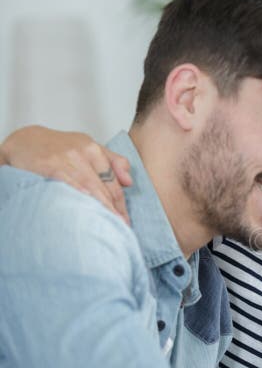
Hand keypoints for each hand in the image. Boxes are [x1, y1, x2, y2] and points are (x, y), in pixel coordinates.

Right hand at [1, 126, 131, 223]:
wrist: (25, 140)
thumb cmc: (59, 148)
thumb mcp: (88, 147)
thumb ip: (112, 162)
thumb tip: (129, 182)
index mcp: (95, 150)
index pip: (112, 181)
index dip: (121, 203)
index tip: (125, 220)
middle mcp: (84, 152)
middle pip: (103, 187)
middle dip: (113, 210)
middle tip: (121, 227)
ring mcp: (66, 158)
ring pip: (89, 187)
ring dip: (101, 208)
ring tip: (109, 225)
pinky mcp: (50, 165)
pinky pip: (68, 183)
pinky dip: (79, 197)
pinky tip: (86, 210)